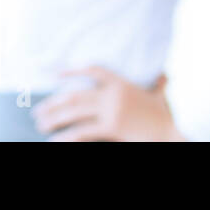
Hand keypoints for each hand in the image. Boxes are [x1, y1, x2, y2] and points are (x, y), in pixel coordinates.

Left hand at [32, 67, 185, 140]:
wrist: (172, 130)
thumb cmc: (167, 116)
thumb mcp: (161, 96)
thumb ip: (159, 84)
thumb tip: (165, 75)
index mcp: (123, 83)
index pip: (93, 70)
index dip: (72, 71)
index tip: (54, 75)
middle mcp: (114, 93)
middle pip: (76, 95)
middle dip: (54, 103)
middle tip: (38, 111)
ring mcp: (112, 109)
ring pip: (75, 112)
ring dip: (54, 118)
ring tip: (41, 125)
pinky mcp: (112, 125)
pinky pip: (82, 131)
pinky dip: (66, 136)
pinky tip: (54, 140)